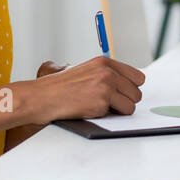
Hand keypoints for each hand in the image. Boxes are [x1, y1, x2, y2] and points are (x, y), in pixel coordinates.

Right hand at [27, 55, 145, 123]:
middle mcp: (107, 72)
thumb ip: (106, 74)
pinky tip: (91, 110)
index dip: (131, 88)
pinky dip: (107, 116)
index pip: (137, 76)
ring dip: (120, 110)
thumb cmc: (60, 87)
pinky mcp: (101, 102)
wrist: (42, 97)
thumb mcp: (86, 71)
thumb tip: (127, 86)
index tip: (125, 94)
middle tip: (111, 104)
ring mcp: (105, 87)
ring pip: (131, 105)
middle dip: (126, 101)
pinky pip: (118, 115)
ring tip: (102, 107)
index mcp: (104, 63)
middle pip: (137, 92)